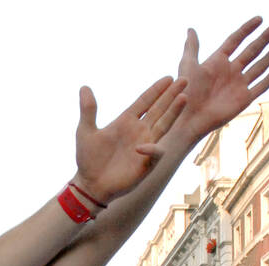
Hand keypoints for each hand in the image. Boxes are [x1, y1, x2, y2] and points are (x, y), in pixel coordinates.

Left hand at [72, 76, 187, 204]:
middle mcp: (139, 131)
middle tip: (184, 79)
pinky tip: (144, 145)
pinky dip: (153, 148)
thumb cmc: (88, 159)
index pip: (145, 101)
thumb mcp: (85, 131)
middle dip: (171, 95)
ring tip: (184, 97)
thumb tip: (84, 87)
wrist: (91, 185)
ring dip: (173, 112)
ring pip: (163, 125)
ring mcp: (145, 146)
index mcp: (126, 121)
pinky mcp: (146, 164)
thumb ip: (88, 109)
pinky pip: (155, 153)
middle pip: (159, 109)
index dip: (156, 90)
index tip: (168, 77)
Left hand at [176, 18, 268, 141]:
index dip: (247, 29)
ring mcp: (238, 85)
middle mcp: (230, 71)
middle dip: (265, 37)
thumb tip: (191, 28)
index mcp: (217, 61)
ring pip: (260, 65)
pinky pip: (262, 85)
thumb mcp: (188, 65)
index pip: (236, 40)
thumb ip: (192, 47)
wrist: (188, 118)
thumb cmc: (185, 93)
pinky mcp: (244, 99)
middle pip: (252, 50)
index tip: (260, 18)